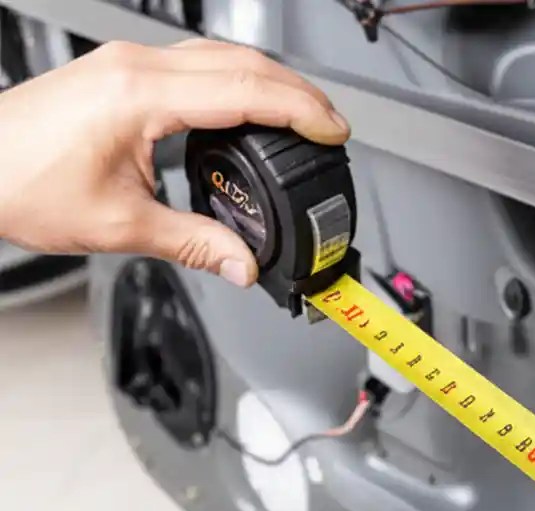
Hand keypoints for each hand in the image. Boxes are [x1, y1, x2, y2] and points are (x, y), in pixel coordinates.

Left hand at [0, 39, 349, 286]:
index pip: (246, 89)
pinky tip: (248, 105)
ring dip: (269, 80)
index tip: (334, 131)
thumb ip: (195, 244)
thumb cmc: (20, 183)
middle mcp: (135, 67)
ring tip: (302, 114)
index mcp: (140, 95)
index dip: (301, 110)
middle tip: (333, 125)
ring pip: (220, 55)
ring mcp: (126, 62)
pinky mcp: (119, 70)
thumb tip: (243, 264)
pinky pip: (194, 62)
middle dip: (298, 91)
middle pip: (243, 62)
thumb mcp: (120, 227)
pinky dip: (235, 79)